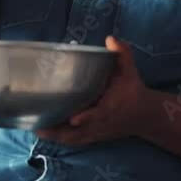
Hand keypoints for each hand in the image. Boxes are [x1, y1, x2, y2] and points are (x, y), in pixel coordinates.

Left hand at [36, 36, 156, 146]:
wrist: (145, 116)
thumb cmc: (133, 91)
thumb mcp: (129, 71)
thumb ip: (122, 54)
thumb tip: (110, 38)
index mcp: (110, 107)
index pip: (98, 115)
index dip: (87, 118)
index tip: (74, 119)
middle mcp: (101, 123)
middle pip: (78, 133)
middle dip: (59, 131)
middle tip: (38, 125)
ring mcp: (96, 132)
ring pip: (73, 139)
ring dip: (55, 136)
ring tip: (35, 128)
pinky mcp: (93, 136)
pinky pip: (75, 141)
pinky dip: (60, 139)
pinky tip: (45, 133)